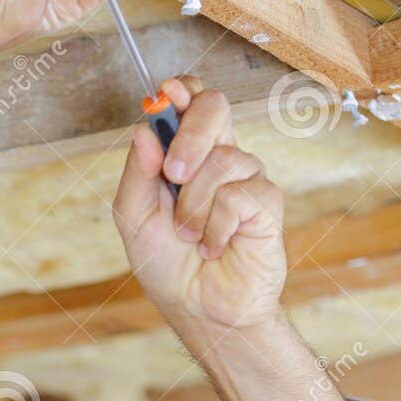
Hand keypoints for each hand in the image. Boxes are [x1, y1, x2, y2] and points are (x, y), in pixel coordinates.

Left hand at [112, 77, 287, 348]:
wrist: (199, 310)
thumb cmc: (168, 266)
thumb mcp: (134, 220)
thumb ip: (136, 176)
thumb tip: (144, 131)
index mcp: (186, 154)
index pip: (190, 101)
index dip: (182, 90)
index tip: (167, 95)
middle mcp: (218, 158)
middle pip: (214, 107)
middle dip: (190, 136)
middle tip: (174, 176)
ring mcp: (245, 178)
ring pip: (222, 160)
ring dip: (195, 207)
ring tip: (190, 237)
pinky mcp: (266, 204)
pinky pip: (239, 196)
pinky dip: (216, 228)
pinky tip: (214, 247)